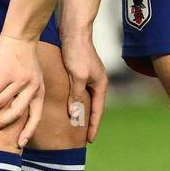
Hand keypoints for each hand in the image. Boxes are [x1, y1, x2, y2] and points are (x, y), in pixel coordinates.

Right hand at [0, 34, 44, 144]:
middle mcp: (31, 88)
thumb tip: (14, 111)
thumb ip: (27, 93)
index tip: (20, 144)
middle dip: (0, 124)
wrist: (21, 37)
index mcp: (38, 91)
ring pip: (0, 103)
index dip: (27, 131)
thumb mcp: (33, 78)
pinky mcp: (7, 73)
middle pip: (16, 113)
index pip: (35, 116)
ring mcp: (19, 81)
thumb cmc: (24, 59)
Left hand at [59, 26, 107, 142]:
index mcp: (100, 84)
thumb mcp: (76, 76)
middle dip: (89, 121)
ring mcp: (90, 76)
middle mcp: (97, 81)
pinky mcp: (81, 70)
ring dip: (81, 110)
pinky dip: (75, 100)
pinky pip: (79, 90)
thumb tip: (75, 114)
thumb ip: (76, 95)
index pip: (97, 111)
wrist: (74, 30)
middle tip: (83, 137)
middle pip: (93, 106)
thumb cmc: (76, 52)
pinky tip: (69, 104)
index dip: (93, 126)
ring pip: (86, 98)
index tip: (89, 140)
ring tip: (75, 124)